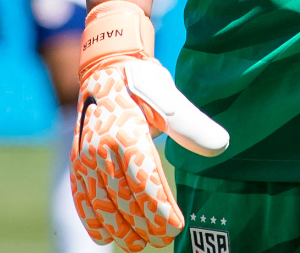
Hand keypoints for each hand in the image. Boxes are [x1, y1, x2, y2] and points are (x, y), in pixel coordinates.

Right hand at [70, 0, 227, 250]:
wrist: (106, 65)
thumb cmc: (143, 82)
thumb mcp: (170, 99)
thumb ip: (192, 125)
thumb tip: (221, 145)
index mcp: (126, 132)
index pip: (144, 182)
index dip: (159, 210)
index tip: (176, 227)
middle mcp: (101, 146)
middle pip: (123, 198)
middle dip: (143, 224)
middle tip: (162, 240)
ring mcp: (86, 154)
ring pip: (102, 201)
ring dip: (118, 228)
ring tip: (136, 243)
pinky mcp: (78, 158)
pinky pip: (81, 194)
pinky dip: (90, 217)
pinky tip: (101, 236)